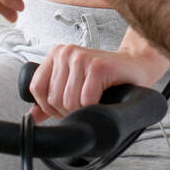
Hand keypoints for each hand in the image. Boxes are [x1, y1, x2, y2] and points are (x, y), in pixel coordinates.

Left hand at [25, 45, 162, 122]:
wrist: (135, 67)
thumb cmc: (106, 76)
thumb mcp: (74, 84)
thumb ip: (51, 99)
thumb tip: (33, 117)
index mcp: (56, 54)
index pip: (36, 88)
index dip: (48, 106)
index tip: (62, 109)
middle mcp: (66, 53)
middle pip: (53, 98)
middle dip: (67, 111)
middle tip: (83, 106)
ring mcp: (82, 58)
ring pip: (69, 102)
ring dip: (82, 111)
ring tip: (93, 103)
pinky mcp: (98, 67)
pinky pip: (86, 100)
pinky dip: (94, 107)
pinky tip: (102, 100)